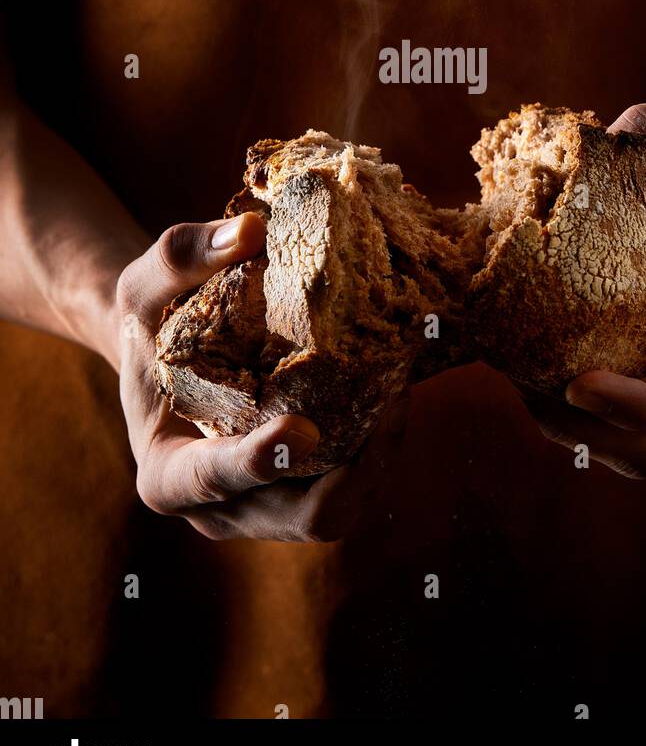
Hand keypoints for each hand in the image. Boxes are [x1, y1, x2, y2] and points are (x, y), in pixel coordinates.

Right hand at [115, 213, 408, 539]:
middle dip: (356, 467)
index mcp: (168, 476)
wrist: (166, 354)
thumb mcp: (143, 286)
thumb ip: (180, 258)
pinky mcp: (304, 493)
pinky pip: (354, 489)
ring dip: (380, 458)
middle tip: (391, 399)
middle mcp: (220, 510)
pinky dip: (381, 451)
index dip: (259, 463)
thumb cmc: (150, 323)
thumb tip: (251, 230)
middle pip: (302, 514)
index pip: (214, 481)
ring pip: (340, 508)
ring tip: (401, 391)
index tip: (302, 429)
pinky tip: (395, 394)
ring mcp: (267, 509)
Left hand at [523, 103, 645, 478]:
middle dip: (587, 429)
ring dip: (572, 432)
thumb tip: (607, 133)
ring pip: (635, 454)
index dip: (638, 404)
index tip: (575, 384)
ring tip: (517, 382)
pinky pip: (618, 437)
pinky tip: (530, 378)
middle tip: (522, 385)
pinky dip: (573, 423)